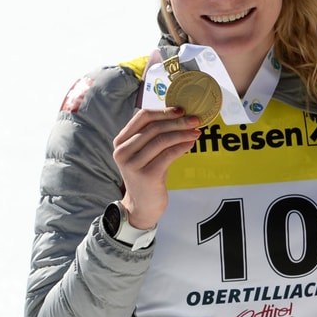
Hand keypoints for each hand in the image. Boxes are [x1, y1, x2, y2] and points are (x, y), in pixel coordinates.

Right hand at [112, 107, 200, 228]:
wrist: (142, 206)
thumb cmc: (146, 174)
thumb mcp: (144, 153)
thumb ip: (153, 135)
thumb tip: (179, 116)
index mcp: (120, 142)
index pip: (142, 117)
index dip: (163, 111)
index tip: (181, 110)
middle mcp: (122, 152)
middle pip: (154, 128)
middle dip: (177, 122)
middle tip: (194, 120)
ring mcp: (133, 164)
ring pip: (162, 140)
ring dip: (182, 133)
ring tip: (196, 131)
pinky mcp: (146, 176)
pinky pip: (168, 154)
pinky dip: (182, 146)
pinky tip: (191, 143)